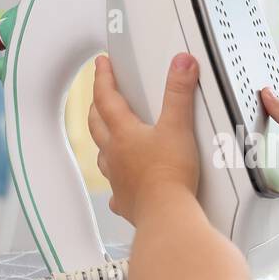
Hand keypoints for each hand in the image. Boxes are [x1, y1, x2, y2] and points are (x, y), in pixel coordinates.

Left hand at [89, 53, 199, 223]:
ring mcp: (118, 178)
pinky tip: (125, 185)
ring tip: (109, 135)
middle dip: (97, 105)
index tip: (101, 64)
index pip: (106, 97)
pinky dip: (119, 183)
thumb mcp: (178, 126)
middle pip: (97, 124)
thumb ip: (179, 93)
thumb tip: (181, 64)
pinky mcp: (126, 200)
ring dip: (104, 141)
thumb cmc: (170, 176)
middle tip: (100, 94)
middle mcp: (115, 155)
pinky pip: (117, 190)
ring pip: (103, 154)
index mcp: (123, 133)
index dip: (103, 77)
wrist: (166, 215)